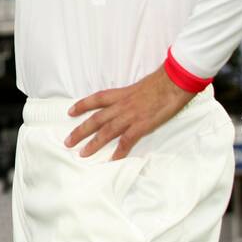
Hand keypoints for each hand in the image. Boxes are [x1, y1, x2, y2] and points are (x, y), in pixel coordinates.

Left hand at [65, 65, 195, 159]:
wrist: (174, 82)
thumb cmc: (161, 82)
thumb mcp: (139, 86)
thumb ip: (130, 96)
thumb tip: (129, 101)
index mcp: (120, 94)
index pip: (95, 99)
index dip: (81, 105)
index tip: (70, 112)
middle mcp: (121, 105)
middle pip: (95, 119)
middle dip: (80, 131)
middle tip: (68, 142)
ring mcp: (130, 116)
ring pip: (106, 131)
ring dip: (93, 144)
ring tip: (83, 154)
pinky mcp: (142, 125)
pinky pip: (127, 140)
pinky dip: (119, 151)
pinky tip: (112, 160)